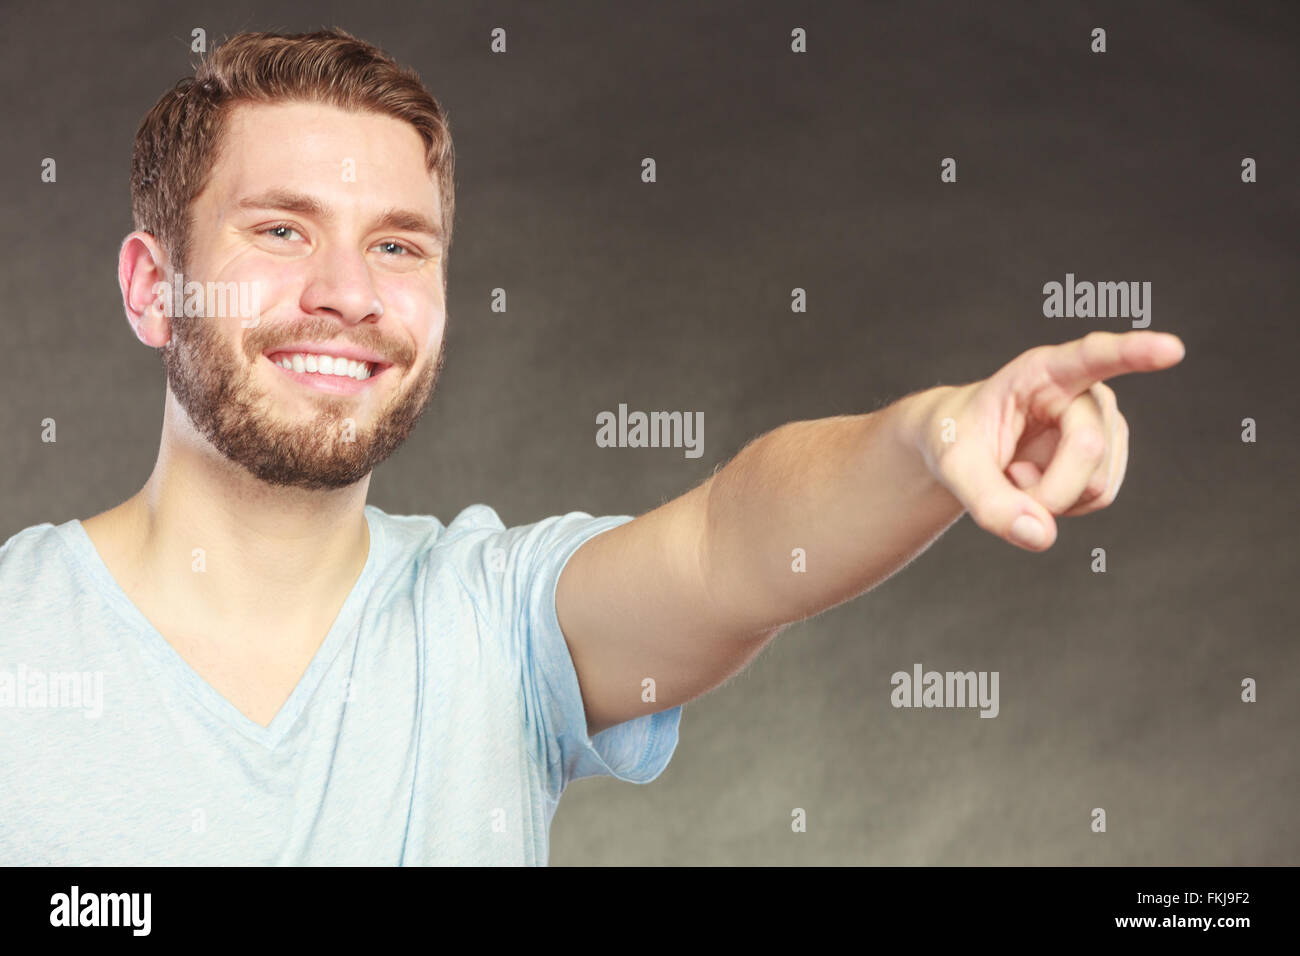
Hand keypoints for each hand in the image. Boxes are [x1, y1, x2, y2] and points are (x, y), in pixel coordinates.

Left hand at [917, 331, 1185, 550]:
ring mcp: (1104, 424)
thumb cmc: (958, 440)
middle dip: (1046, 488)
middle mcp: (1084, 391)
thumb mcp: (954, 468)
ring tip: (1017, 473)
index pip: (1093, 356)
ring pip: (1097, 483)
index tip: (1172, 349)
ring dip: (1050, 499)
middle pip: (1088, 450)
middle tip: (1007, 481)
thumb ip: (989, 502)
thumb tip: (1041, 535)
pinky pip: (1098, 499)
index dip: (1135, 352)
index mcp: (1042, 371)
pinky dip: (1062, 507)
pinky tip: (1037, 486)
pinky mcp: (1110, 455)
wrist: (965, 449)